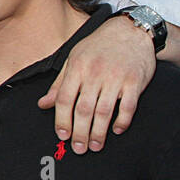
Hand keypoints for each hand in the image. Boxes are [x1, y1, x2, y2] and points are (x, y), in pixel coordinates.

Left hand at [37, 16, 154, 153]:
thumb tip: (43, 104)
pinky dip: (122, 121)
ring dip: (98, 132)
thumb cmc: (99, 46)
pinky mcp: (135, 81)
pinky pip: (128, 106)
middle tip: (78, 149)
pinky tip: (117, 130)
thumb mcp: (74, 59)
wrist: (131, 30)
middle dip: (79, 132)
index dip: (61, 120)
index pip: (64, 99)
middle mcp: (94, 73)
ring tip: (95, 146)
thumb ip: (59, 84)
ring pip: (104, 110)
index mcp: (77, 68)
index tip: (62, 135)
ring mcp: (116, 77)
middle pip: (83, 109)